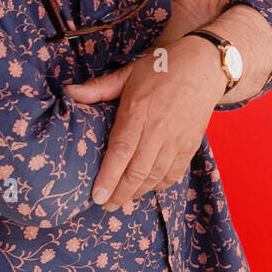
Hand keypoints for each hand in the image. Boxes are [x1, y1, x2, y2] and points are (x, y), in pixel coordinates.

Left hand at [67, 35, 229, 207]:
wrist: (202, 67)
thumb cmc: (161, 69)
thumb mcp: (127, 74)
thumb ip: (98, 88)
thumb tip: (69, 93)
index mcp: (137, 112)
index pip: (120, 152)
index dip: (108, 177)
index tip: (96, 195)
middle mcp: (157, 130)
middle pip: (137, 172)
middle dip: (119, 193)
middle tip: (104, 205)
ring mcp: (176, 140)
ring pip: (155, 176)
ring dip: (137, 192)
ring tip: (122, 200)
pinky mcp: (190, 145)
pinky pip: (174, 173)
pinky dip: (160, 185)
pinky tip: (147, 188)